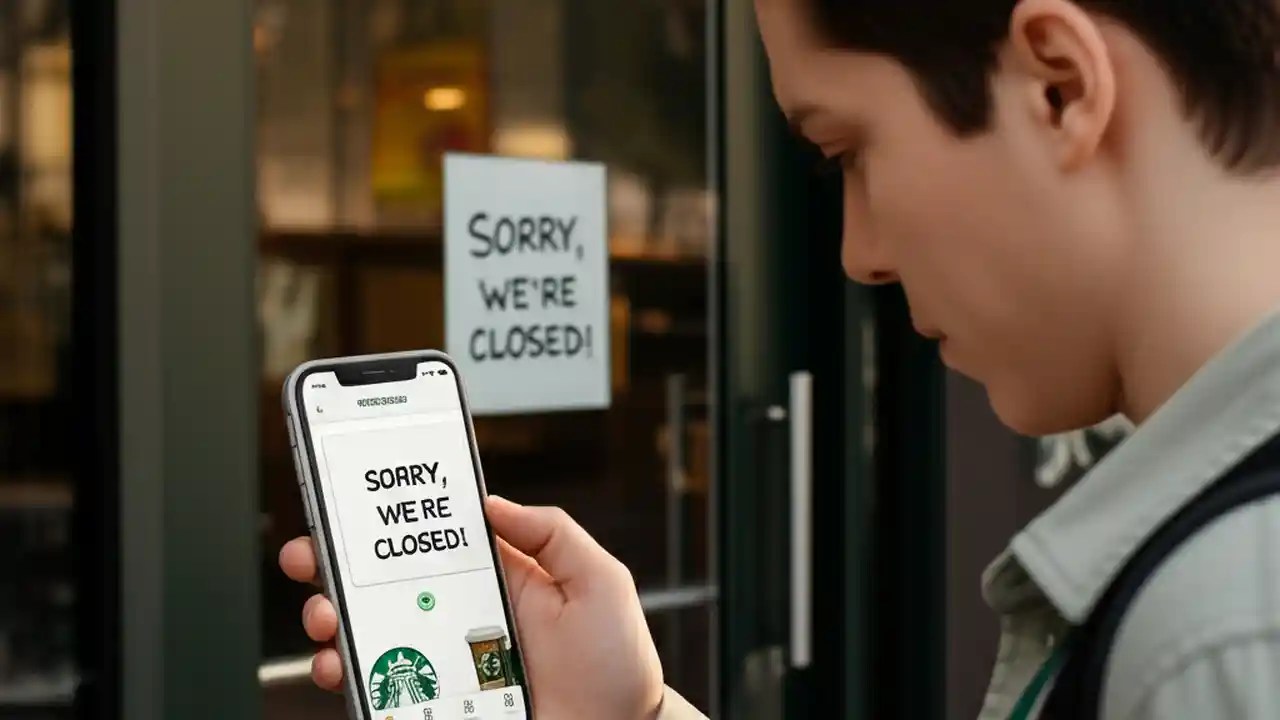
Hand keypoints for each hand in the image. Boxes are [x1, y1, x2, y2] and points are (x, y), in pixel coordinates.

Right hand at [278, 495, 664, 718]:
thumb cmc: (617, 664)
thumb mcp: (600, 581)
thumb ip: (552, 533)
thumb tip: (492, 502)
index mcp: (495, 579)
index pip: (429, 541)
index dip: (385, 523)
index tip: (347, 506)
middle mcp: (461, 618)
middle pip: (382, 586)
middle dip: (334, 567)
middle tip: (307, 557)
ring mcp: (444, 664)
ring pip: (369, 635)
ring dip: (331, 619)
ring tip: (324, 617)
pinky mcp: (434, 704)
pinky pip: (379, 689)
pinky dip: (347, 676)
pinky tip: (341, 666)